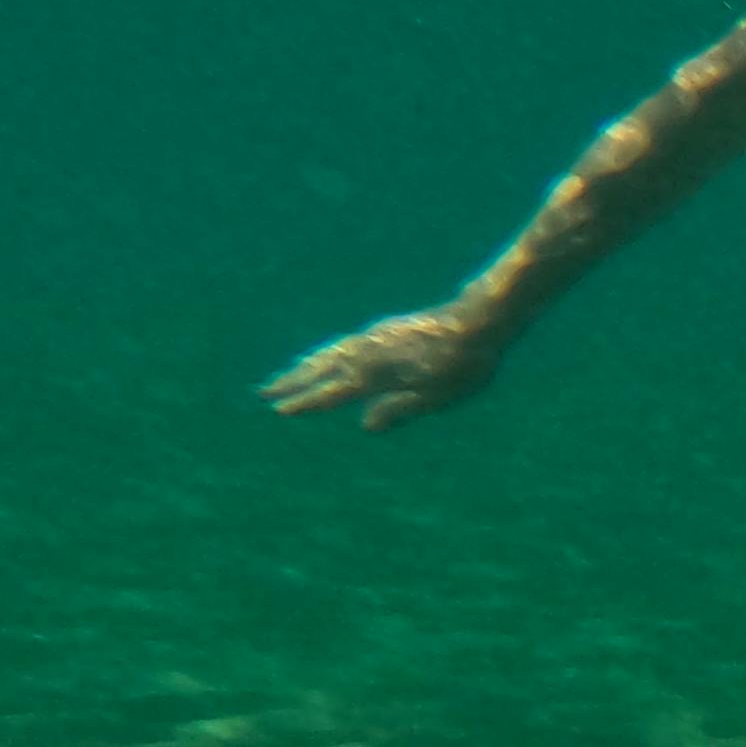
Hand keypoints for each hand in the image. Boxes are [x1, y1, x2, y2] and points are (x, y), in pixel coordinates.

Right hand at [260, 304, 503, 431]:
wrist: (480, 320)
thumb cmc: (463, 365)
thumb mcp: (436, 397)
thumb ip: (399, 410)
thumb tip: (366, 427)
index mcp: (376, 373)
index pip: (331, 392)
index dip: (306, 402)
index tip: (280, 410)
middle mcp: (368, 351)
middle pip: (322, 368)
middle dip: (293, 381)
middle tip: (265, 392)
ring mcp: (376, 337)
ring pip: (332, 352)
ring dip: (307, 364)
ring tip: (288, 372)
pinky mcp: (387, 331)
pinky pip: (346, 343)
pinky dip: (329, 351)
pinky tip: (331, 355)